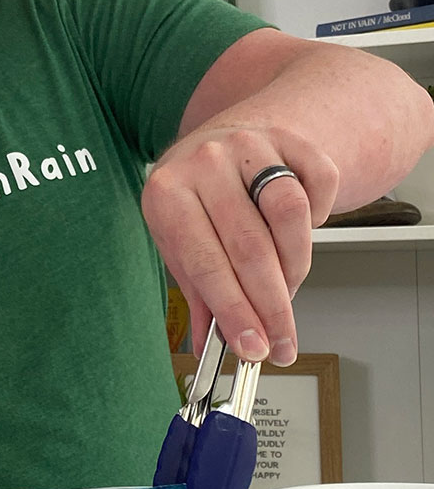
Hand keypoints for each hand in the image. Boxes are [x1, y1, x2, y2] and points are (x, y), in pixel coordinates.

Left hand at [141, 124, 338, 363]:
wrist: (221, 138)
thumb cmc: (197, 198)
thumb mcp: (180, 241)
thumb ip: (198, 295)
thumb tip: (210, 350)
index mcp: (168, 192)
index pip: (206, 263)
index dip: (234, 311)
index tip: (253, 347)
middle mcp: (207, 163)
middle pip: (251, 246)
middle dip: (271, 306)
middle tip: (283, 340)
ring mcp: (250, 145)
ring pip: (291, 214)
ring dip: (296, 265)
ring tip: (288, 287)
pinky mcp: (290, 138)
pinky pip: (321, 186)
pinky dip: (319, 218)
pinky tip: (298, 234)